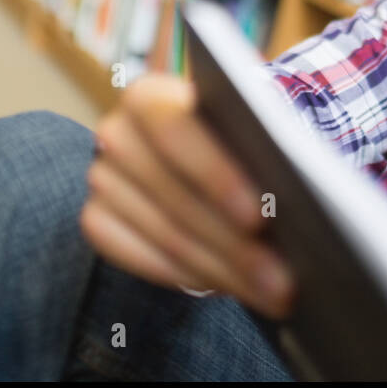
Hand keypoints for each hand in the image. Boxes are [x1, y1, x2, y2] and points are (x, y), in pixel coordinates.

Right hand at [81, 73, 295, 318]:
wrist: (205, 157)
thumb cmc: (238, 138)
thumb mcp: (253, 130)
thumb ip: (262, 143)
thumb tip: (291, 184)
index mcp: (149, 96)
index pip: (173, 128)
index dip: (214, 173)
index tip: (258, 216)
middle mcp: (116, 132)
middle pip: (173, 193)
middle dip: (233, 243)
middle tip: (282, 279)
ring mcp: (102, 178)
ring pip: (165, 233)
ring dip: (223, 269)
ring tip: (272, 291)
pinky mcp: (95, 219)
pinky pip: (138, 257)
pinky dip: (187, 275)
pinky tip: (226, 286)